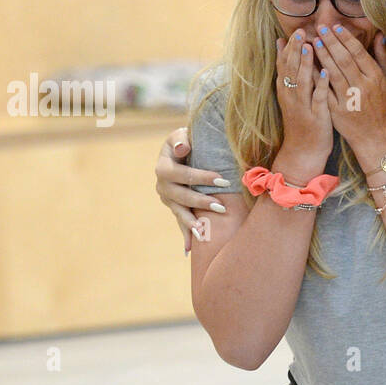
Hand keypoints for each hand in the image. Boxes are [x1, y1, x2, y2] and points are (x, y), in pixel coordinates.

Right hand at [155, 127, 233, 252]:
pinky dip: (185, 235)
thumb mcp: (180, 134)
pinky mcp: (175, 208)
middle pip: (182, 196)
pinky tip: (188, 250)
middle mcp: (162, 185)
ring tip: (203, 233)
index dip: (202, 177)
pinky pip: (180, 223)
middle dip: (202, 202)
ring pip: (180, 213)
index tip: (223, 180)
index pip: (183, 174)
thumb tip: (183, 147)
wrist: (180, 150)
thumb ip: (180, 139)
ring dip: (192, 223)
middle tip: (221, 207)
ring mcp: (168, 199)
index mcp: (163, 167)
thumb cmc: (184, 140)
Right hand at [276, 31, 334, 175]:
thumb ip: (289, 72)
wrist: (303, 152)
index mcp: (286, 90)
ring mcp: (303, 106)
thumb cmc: (301, 121)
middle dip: (295, 50)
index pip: (284, 64)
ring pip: (302, 81)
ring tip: (309, 45)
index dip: (289, 47)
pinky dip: (320, 84)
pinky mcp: (316, 116)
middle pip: (291, 69)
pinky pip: (318, 98)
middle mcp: (291, 97)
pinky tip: (325, 72)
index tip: (295, 30)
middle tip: (299, 31)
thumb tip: (282, 46)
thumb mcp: (291, 96)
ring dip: (305, 63)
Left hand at [312, 25, 385, 156]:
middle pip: (344, 59)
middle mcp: (362, 87)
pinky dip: (316, 77)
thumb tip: (380, 36)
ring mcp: (349, 99)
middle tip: (320, 28)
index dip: (346, 38)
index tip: (336, 26)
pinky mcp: (337, 111)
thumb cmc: (383, 107)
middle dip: (331, 42)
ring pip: (333, 73)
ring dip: (322, 56)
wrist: (376, 137)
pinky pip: (324, 91)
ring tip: (313, 41)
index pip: (358, 53)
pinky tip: (307, 66)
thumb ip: (383, 58)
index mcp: (375, 78)